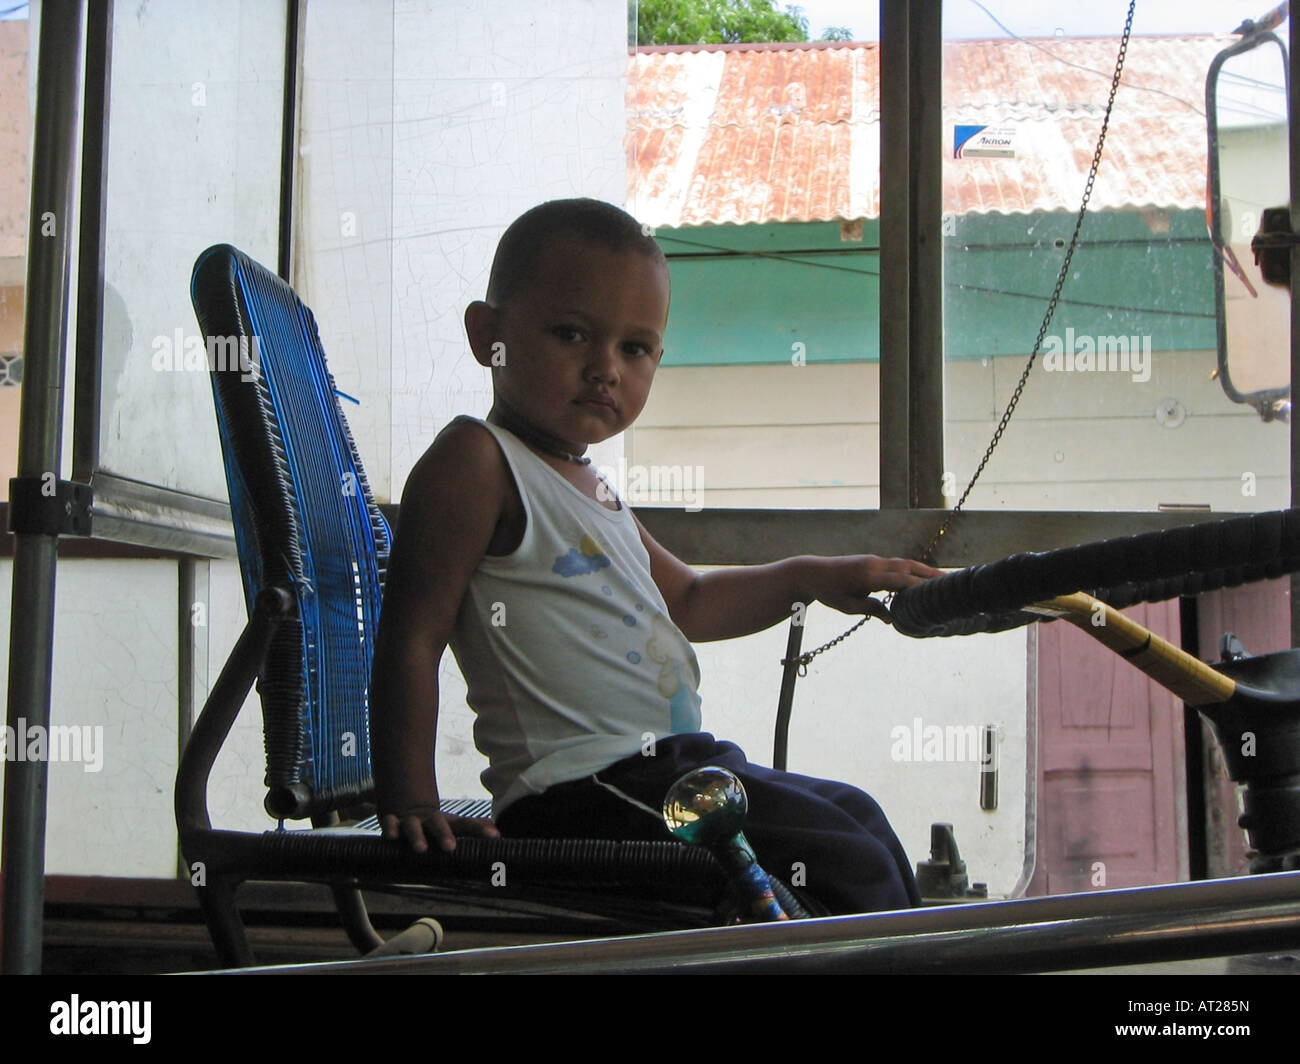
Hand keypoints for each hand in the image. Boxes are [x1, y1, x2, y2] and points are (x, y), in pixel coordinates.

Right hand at [381, 804, 500, 853]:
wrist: (406, 805)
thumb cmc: (435, 822)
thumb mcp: (454, 824)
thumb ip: (474, 827)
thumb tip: (497, 831)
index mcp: (447, 822)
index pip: (466, 825)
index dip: (480, 830)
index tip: (495, 836)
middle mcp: (430, 820)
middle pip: (438, 824)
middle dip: (443, 835)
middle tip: (450, 847)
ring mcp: (411, 820)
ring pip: (413, 827)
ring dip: (416, 836)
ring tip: (421, 849)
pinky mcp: (393, 821)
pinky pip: (389, 823)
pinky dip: (390, 828)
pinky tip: (391, 836)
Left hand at [808, 555, 942, 623]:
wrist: (813, 572)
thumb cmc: (829, 591)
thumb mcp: (848, 606)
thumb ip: (871, 609)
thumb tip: (893, 618)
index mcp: (868, 575)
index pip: (900, 580)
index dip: (920, 585)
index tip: (938, 591)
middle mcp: (875, 564)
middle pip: (909, 568)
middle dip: (931, 574)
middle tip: (953, 582)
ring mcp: (876, 561)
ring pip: (906, 564)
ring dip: (925, 570)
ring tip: (946, 579)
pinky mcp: (875, 562)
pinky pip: (899, 564)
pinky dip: (914, 570)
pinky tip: (925, 577)